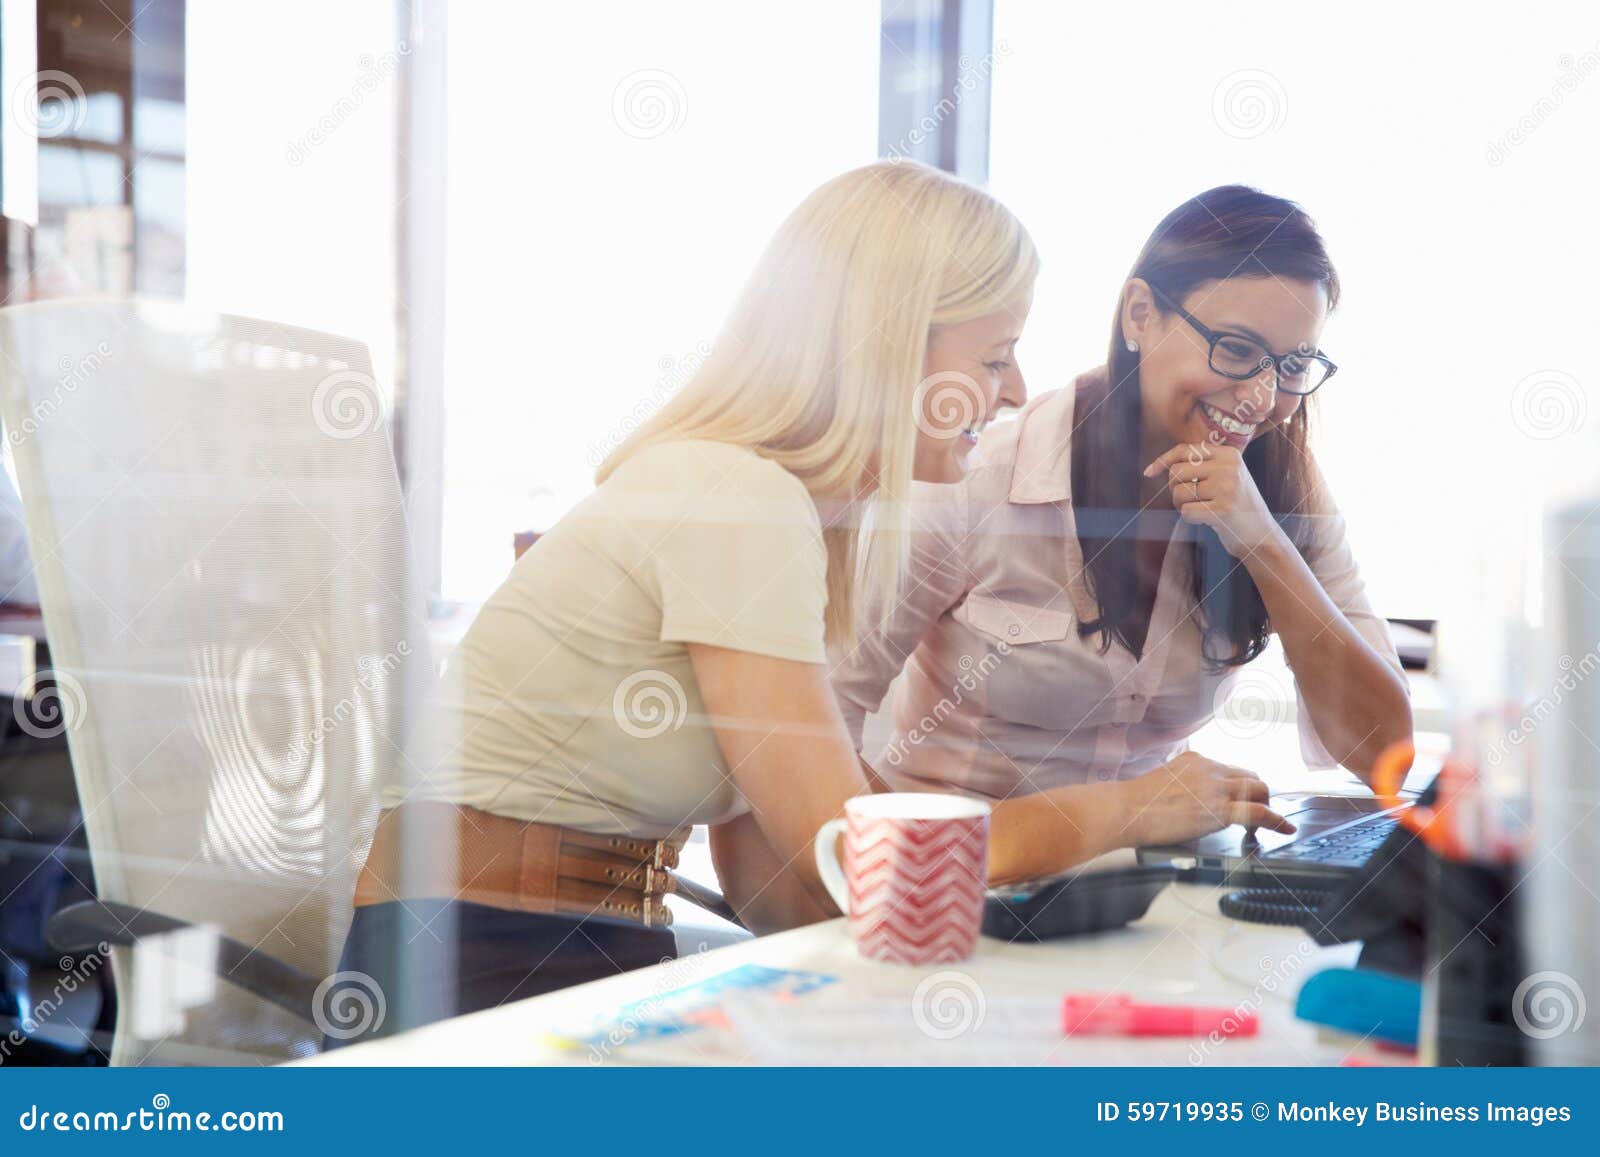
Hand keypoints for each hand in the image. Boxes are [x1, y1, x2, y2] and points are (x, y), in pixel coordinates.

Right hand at [1117, 751, 1294, 846]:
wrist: (1125, 810)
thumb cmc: (1135, 803)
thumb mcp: (1163, 781)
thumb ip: (1183, 784)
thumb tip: (1190, 800)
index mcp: (1195, 760)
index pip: (1230, 770)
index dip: (1241, 787)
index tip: (1244, 797)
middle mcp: (1209, 769)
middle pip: (1251, 777)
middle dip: (1259, 794)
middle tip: (1258, 811)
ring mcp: (1216, 788)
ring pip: (1260, 791)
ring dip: (1267, 806)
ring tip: (1266, 823)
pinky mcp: (1219, 810)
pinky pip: (1259, 813)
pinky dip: (1277, 820)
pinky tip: (1285, 828)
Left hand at [1142, 442, 1281, 557]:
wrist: (1261, 534)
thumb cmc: (1236, 505)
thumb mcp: (1226, 476)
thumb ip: (1201, 465)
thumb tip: (1157, 466)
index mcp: (1229, 454)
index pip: (1184, 450)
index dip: (1163, 461)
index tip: (1149, 473)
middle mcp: (1229, 467)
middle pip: (1177, 472)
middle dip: (1174, 488)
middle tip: (1189, 498)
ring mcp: (1227, 488)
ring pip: (1179, 492)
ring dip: (1181, 505)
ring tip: (1200, 509)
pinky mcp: (1223, 510)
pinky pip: (1186, 512)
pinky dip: (1189, 518)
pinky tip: (1205, 520)